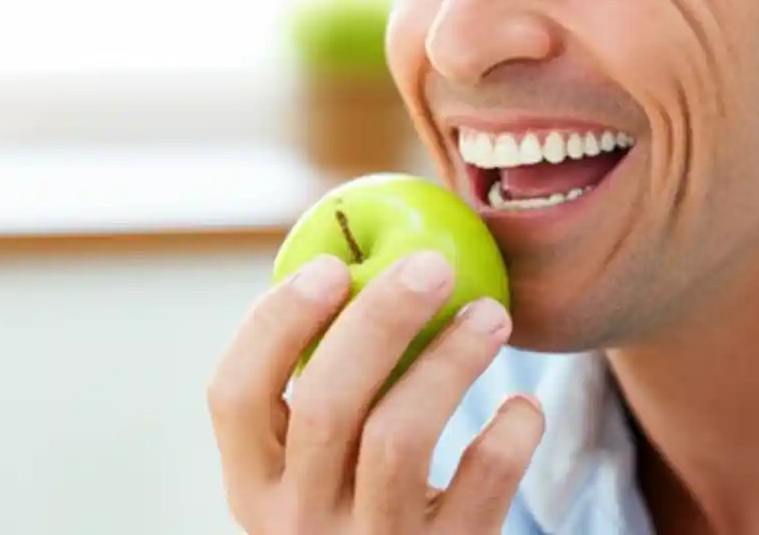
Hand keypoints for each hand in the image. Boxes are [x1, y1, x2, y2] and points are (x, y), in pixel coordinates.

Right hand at [207, 251, 544, 533]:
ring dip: (449, 360)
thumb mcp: (323, 467)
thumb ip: (326, 387)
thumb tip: (357, 251)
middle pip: (324, 404)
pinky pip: (482, 481)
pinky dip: (510, 431)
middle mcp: (298, 524)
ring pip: (398, 438)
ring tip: (492, 315)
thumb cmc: (373, 503)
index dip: (275, 322)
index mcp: (255, 485)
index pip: (235, 395)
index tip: (332, 263)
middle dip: (378, 320)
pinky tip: (523, 405)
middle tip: (432, 264)